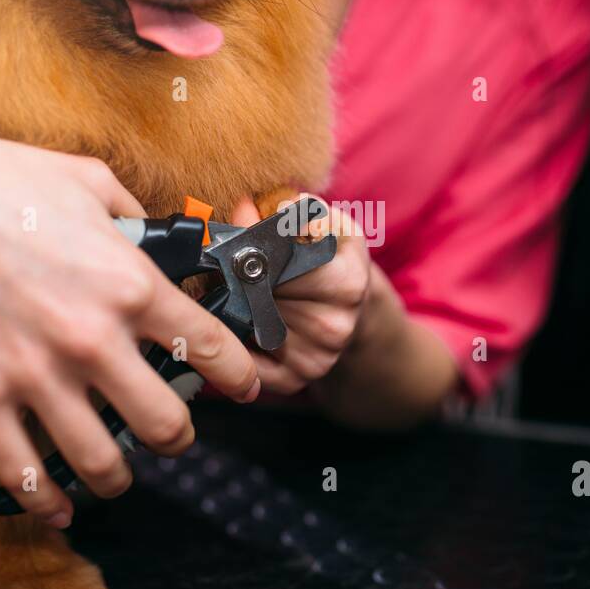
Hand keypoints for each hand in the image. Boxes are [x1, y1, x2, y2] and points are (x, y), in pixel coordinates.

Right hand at [0, 119, 259, 527]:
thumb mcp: (89, 179)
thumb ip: (137, 217)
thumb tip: (164, 238)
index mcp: (129, 283)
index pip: (210, 349)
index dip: (237, 376)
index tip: (244, 386)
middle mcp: (92, 337)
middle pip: (165, 423)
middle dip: (177, 436)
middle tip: (172, 433)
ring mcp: (34, 373)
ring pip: (102, 462)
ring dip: (119, 478)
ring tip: (118, 475)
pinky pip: (21, 474)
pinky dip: (45, 503)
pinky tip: (57, 509)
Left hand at [230, 195, 370, 394]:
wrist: (357, 313)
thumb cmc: (337, 261)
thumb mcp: (330, 225)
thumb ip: (292, 210)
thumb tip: (246, 208)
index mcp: (347, 283)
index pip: (282, 265)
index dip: (255, 251)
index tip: (242, 244)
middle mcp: (336, 327)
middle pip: (260, 297)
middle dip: (241, 281)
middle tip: (232, 268)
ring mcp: (316, 359)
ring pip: (248, 326)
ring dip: (235, 310)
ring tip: (242, 294)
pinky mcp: (295, 381)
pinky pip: (246, 364)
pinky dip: (236, 343)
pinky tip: (242, 324)